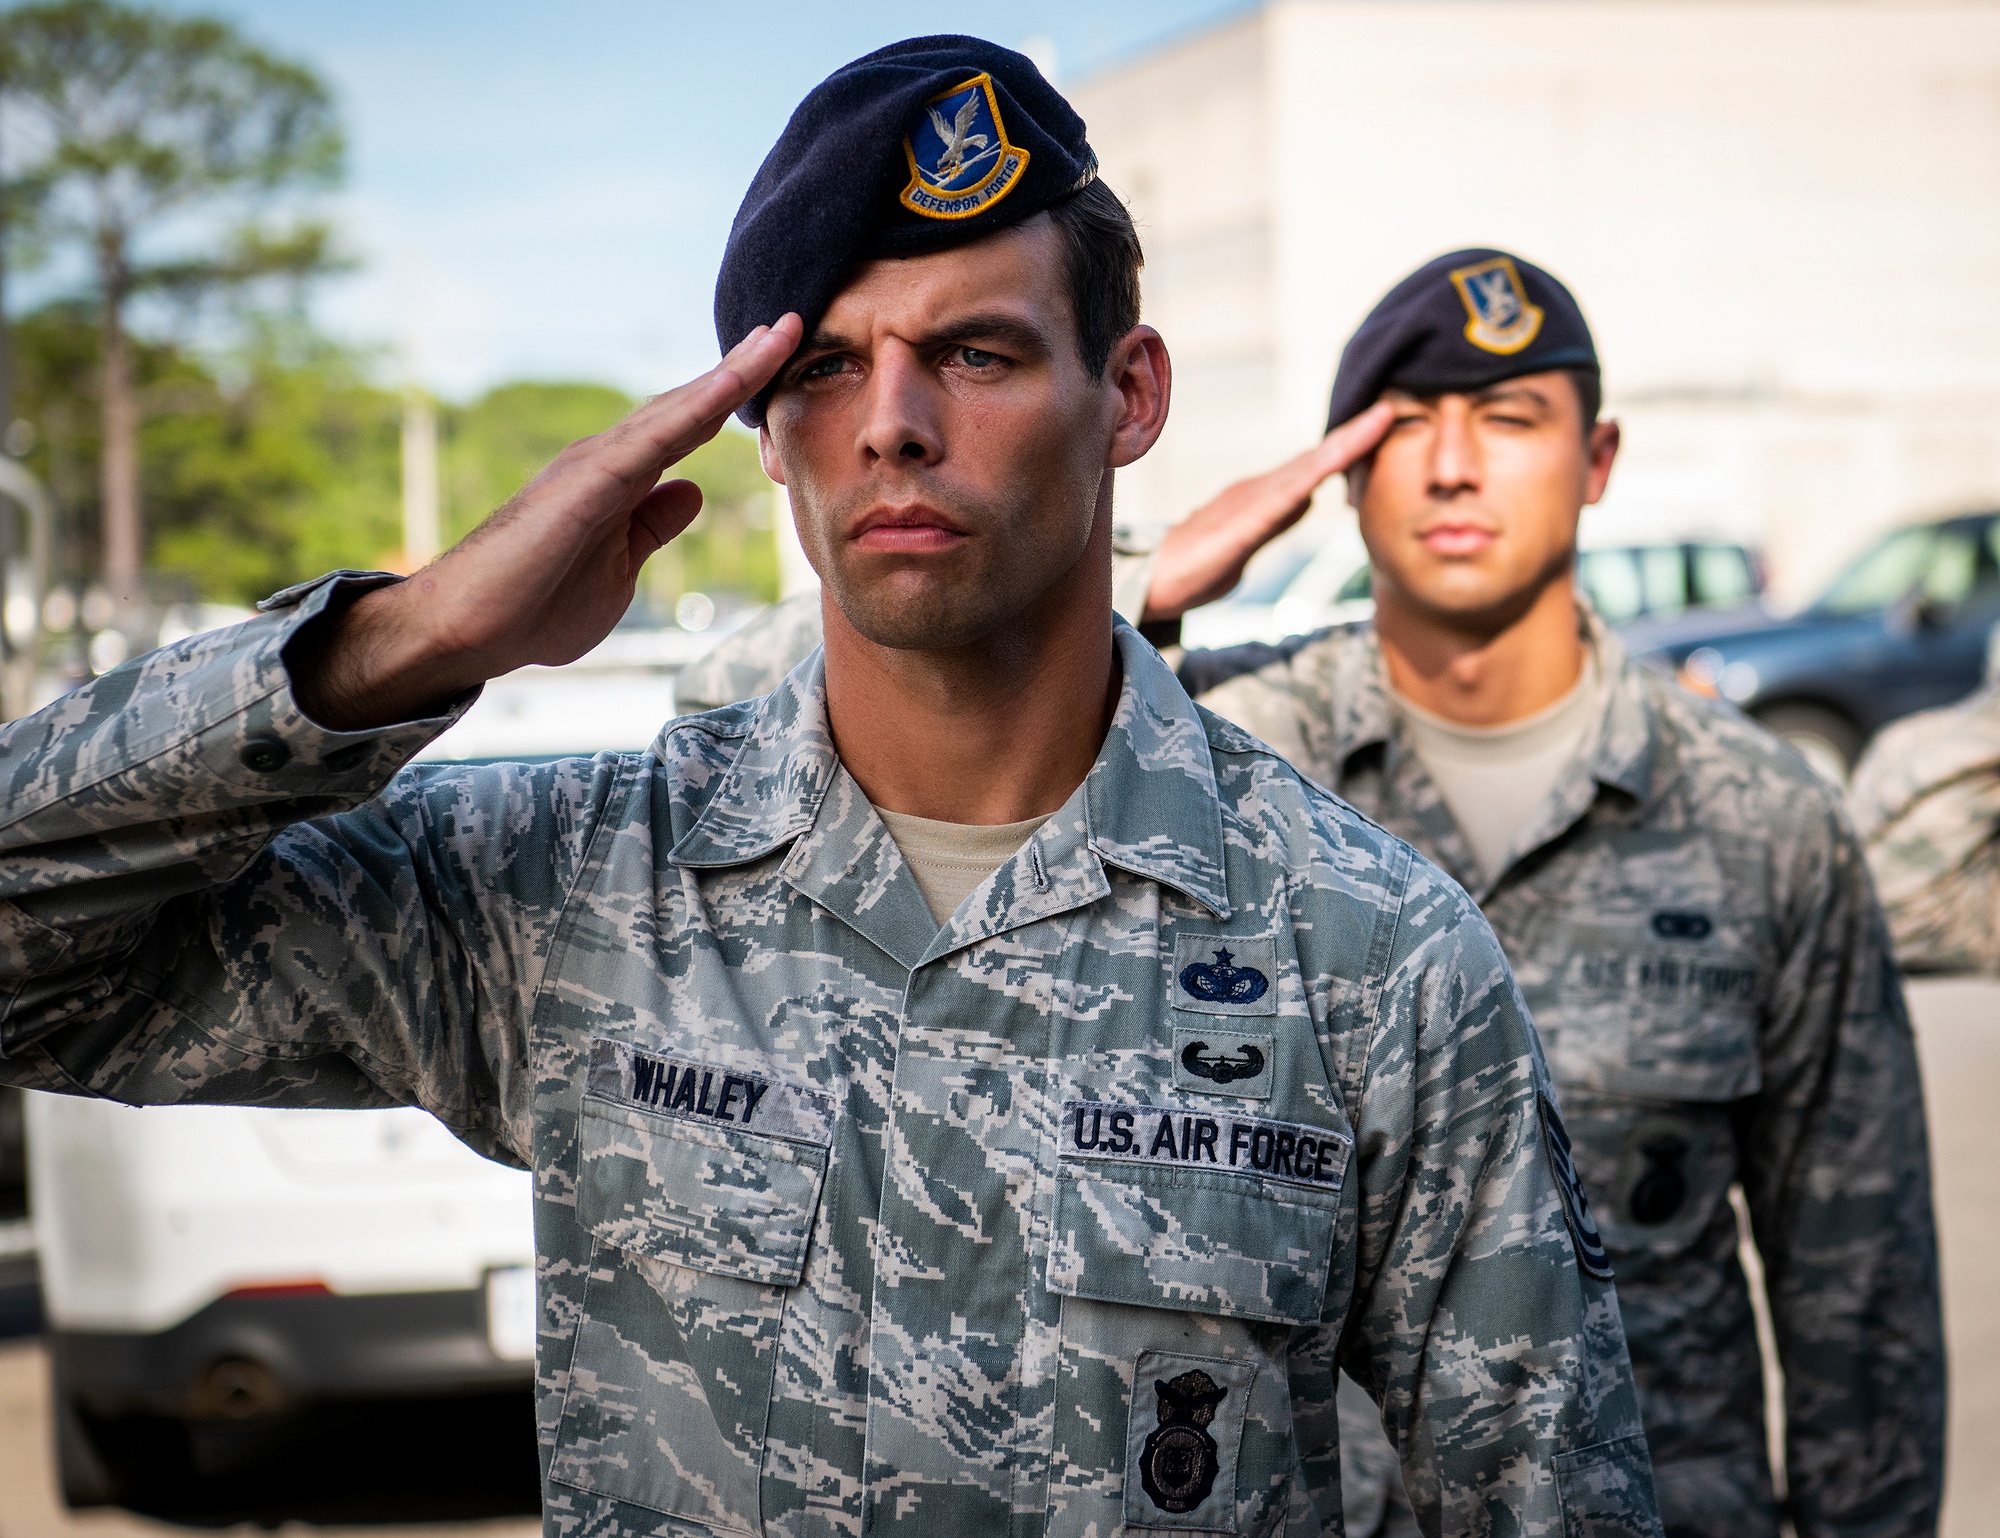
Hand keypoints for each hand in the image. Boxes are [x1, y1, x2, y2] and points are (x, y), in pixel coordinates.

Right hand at [291, 317, 803, 729]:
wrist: (467, 630)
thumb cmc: (534, 603)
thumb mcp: (620, 565)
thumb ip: (653, 526)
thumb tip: (689, 491)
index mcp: (623, 479)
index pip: (692, 428)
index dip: (736, 397)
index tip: (784, 365)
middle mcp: (610, 459)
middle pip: (689, 404)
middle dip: (743, 366)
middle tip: (794, 323)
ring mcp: (595, 465)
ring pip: (675, 408)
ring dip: (730, 372)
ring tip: (779, 334)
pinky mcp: (584, 484)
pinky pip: (651, 439)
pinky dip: (694, 408)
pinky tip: (730, 384)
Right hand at [1140, 402, 1393, 621]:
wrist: (1152, 581)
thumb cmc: (1196, 566)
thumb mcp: (1250, 542)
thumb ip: (1278, 519)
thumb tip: (1308, 497)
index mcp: (1266, 498)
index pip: (1316, 468)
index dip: (1349, 446)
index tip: (1384, 424)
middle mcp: (1261, 490)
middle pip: (1317, 459)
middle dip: (1355, 435)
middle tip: (1392, 409)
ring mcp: (1251, 503)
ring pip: (1307, 469)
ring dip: (1344, 446)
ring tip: (1379, 420)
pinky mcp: (1242, 524)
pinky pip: (1283, 497)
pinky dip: (1312, 477)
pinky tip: (1335, 463)